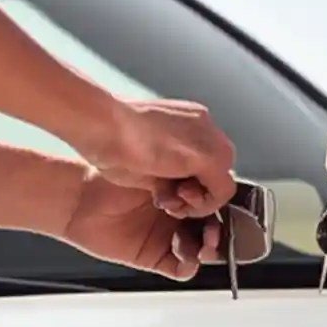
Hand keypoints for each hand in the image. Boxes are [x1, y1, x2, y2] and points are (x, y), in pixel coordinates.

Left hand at [62, 168, 223, 280]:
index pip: (215, 201)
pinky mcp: (154, 255)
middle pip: (212, 227)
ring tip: (202, 241)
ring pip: (201, 249)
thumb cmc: (115, 169)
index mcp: (184, 184)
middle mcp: (177, 210)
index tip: (216, 204)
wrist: (81, 192)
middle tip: (212, 227)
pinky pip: (181, 268)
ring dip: (207, 248)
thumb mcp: (169, 158)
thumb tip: (222, 187)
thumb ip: (201, 171)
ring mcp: (166, 234)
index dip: (220, 205)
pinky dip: (187, 264)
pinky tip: (184, 252)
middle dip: (217, 230)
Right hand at [78, 97, 236, 219]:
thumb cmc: (111, 136)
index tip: (167, 192)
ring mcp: (211, 139)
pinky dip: (202, 204)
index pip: (203, 160)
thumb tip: (172, 182)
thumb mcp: (145, 153)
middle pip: (216, 171)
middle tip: (170, 200)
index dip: (187, 182)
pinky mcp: (210, 157)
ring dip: (198, 201)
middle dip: (195, 193)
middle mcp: (204, 125)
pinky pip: (223, 191)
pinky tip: (176, 204)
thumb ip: (165, 164)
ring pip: (222, 181)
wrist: (104, 125)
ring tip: (171, 203)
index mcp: (187, 121)